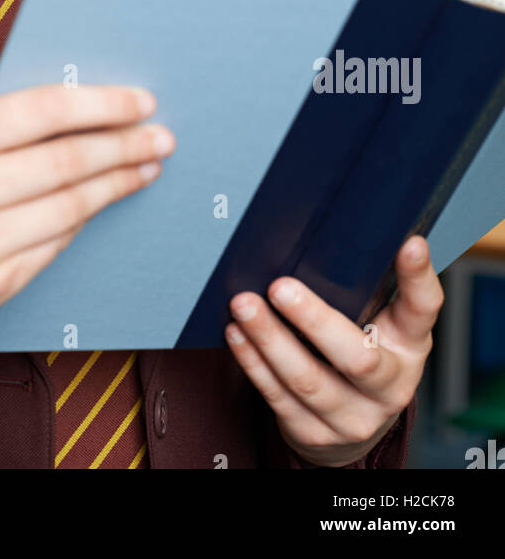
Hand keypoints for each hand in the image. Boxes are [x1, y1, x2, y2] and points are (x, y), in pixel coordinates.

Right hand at [0, 83, 174, 410]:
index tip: (141, 99)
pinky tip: (102, 200)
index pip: (43, 113)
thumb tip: (74, 106)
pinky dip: (82, 219)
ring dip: (117, 184)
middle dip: (123, 145)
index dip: (101, 104)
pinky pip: (54, 244)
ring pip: (70, 208)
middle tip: (160, 135)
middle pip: (66, 163)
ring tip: (145, 165)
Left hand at [223, 235, 442, 466]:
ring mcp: (352, 416)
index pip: (423, 309)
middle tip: (280, 286)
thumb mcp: (383, 320)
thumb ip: (371, 283)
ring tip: (244, 304)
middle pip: (358, 358)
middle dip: (314, 320)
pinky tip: (237, 335)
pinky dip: (253, 363)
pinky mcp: (314, 433)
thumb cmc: (366, 351)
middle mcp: (390, 387)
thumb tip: (341, 227)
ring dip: (270, 340)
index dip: (418, 277)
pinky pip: (278, 397)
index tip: (409, 243)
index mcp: (410, 345)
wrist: (353, 421)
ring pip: (308, 380)